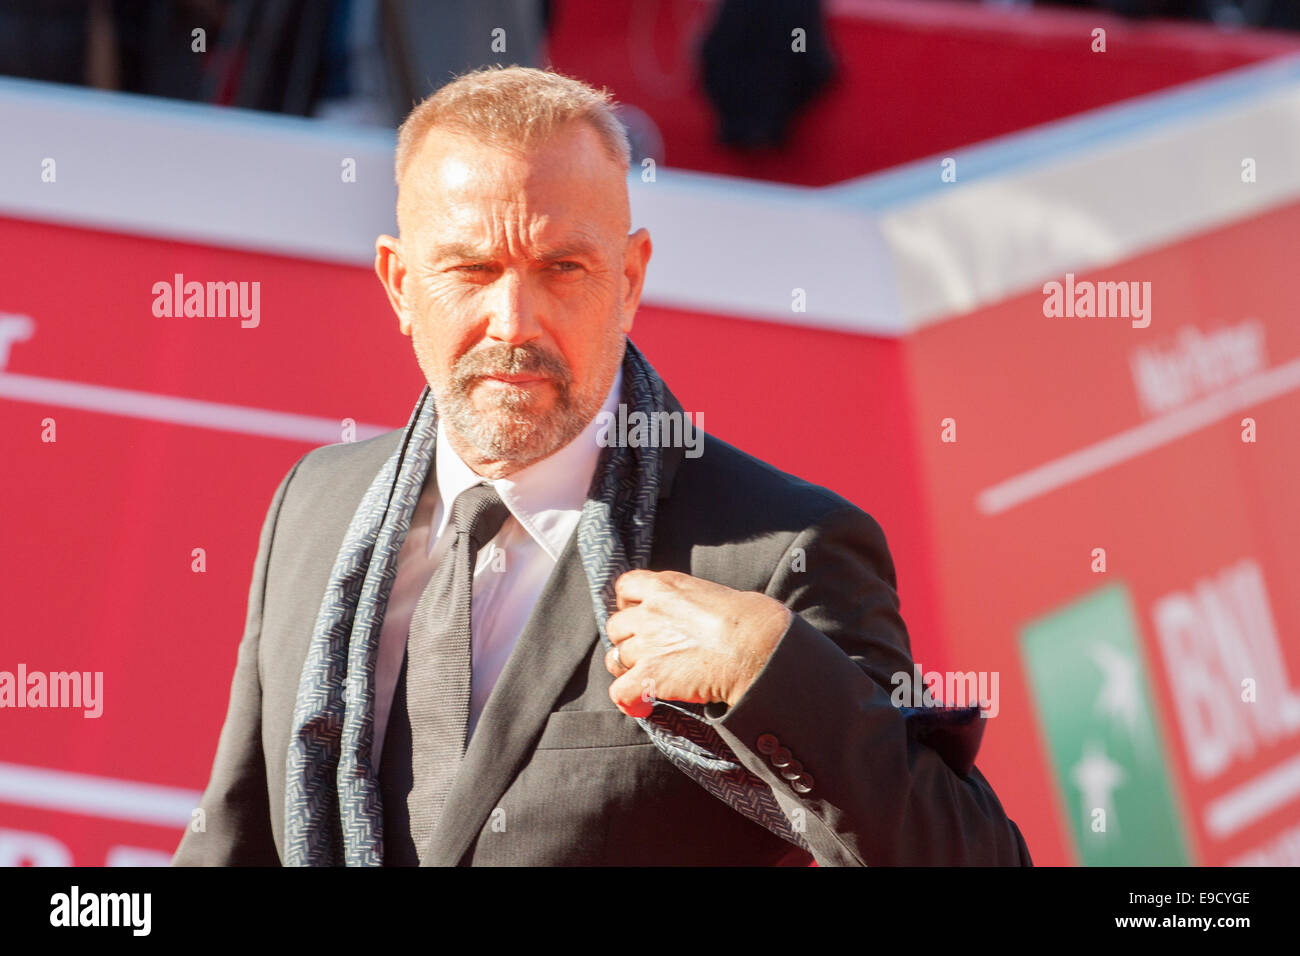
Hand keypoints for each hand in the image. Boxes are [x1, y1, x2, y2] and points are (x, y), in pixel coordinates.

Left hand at [603, 569, 792, 717]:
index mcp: (666, 586)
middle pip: (616, 626)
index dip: (628, 603)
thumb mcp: (715, 594)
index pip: (626, 586)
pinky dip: (628, 700)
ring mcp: (647, 643)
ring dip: (630, 669)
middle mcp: (650, 611)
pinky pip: (621, 692)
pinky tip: (643, 705)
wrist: (757, 647)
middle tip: (647, 651)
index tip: (638, 614)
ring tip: (648, 678)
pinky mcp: (650, 675)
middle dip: (628, 639)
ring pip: (616, 658)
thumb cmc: (751, 619)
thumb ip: (691, 601)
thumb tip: (699, 616)